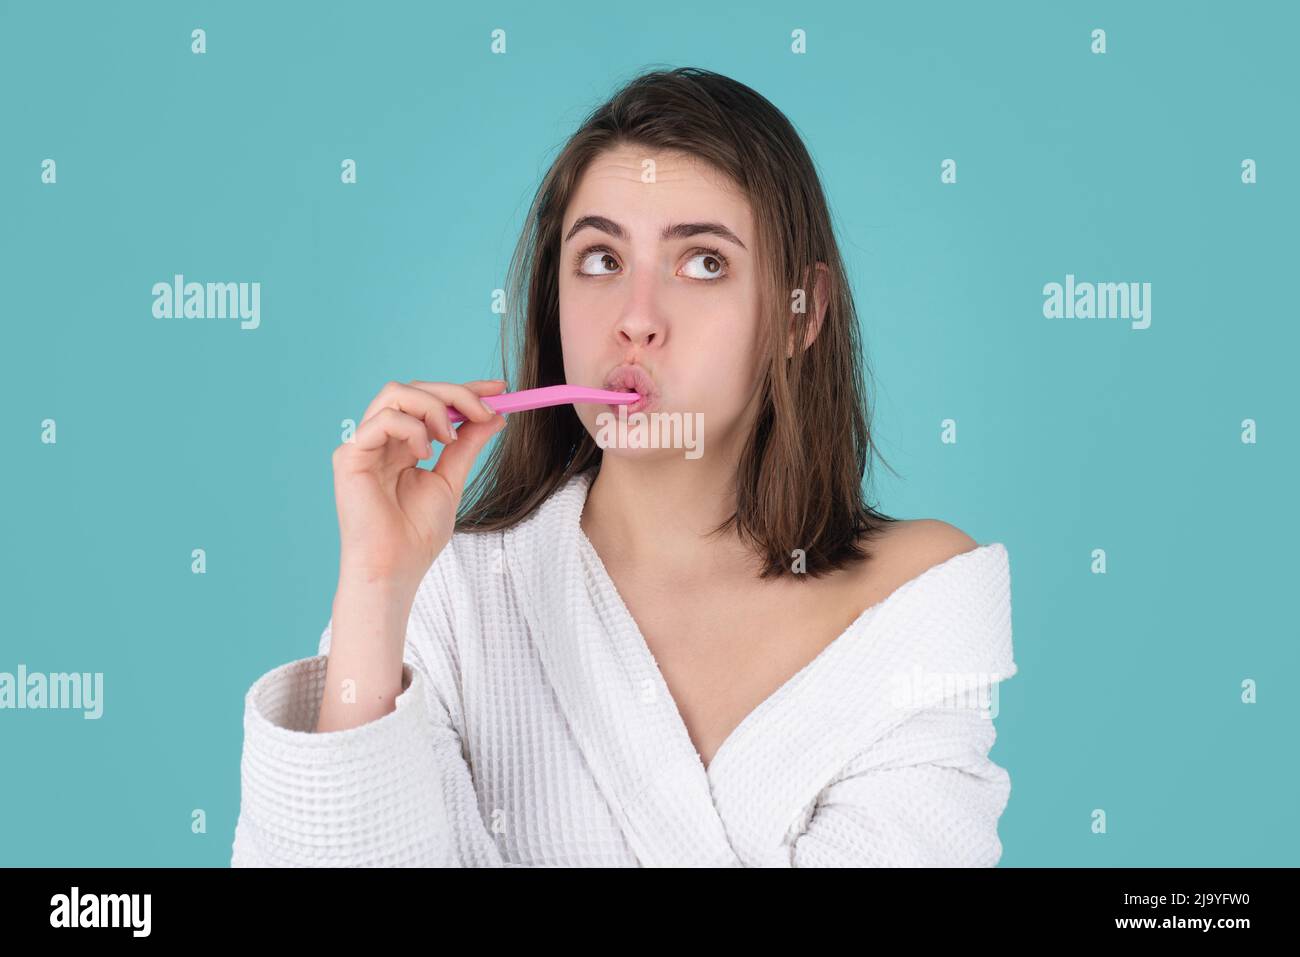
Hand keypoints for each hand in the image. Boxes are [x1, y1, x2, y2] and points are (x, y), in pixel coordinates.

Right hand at [331, 378, 506, 593]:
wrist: (395, 569)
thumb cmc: (416, 535)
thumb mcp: (451, 481)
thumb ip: (467, 446)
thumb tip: (494, 417)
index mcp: (403, 444)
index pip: (431, 402)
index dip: (464, 390)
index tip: (500, 390)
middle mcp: (381, 439)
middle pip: (414, 389)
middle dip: (455, 393)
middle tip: (484, 411)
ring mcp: (363, 445)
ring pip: (396, 393)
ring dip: (433, 407)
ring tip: (449, 438)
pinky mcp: (349, 456)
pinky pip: (381, 419)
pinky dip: (411, 428)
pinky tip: (424, 453)